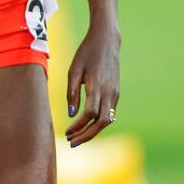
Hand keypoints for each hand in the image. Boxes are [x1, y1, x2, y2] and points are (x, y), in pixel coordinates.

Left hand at [65, 21, 119, 147]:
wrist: (106, 40)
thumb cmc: (86, 53)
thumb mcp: (74, 70)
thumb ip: (72, 93)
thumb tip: (71, 114)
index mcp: (97, 86)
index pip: (90, 114)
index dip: (78, 126)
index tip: (67, 132)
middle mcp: (109, 92)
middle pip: (101, 122)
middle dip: (86, 135)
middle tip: (71, 143)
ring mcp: (115, 93)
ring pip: (107, 120)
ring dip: (93, 131)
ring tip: (77, 137)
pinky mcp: (116, 92)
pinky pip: (110, 113)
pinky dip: (98, 123)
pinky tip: (87, 126)